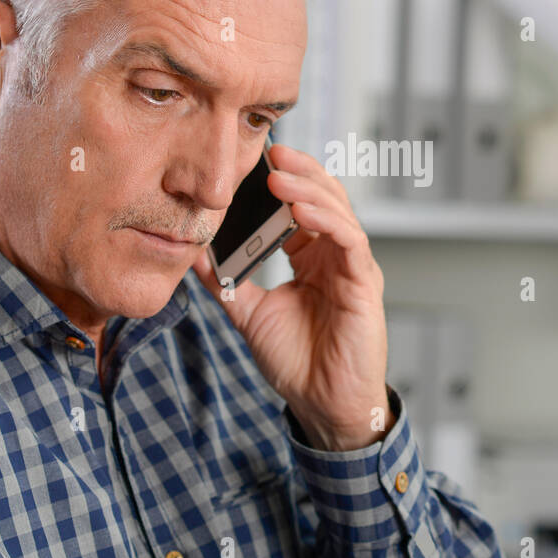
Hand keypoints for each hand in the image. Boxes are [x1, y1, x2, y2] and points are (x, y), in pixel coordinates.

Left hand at [192, 144, 390, 451]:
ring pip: (339, 211)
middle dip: (299, 172)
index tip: (253, 162)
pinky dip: (327, 220)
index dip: (282, 181)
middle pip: (324, 197)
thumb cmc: (297, 362)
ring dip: (309, 189)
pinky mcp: (364, 283)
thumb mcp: (249, 313)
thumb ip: (225, 281)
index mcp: (311, 259)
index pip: (300, 206)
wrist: (323, 405)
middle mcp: (334, 256)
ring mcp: (352, 267)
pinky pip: (349, 241)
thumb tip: (193, 252)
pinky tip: (302, 209)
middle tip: (270, 152)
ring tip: (279, 177)